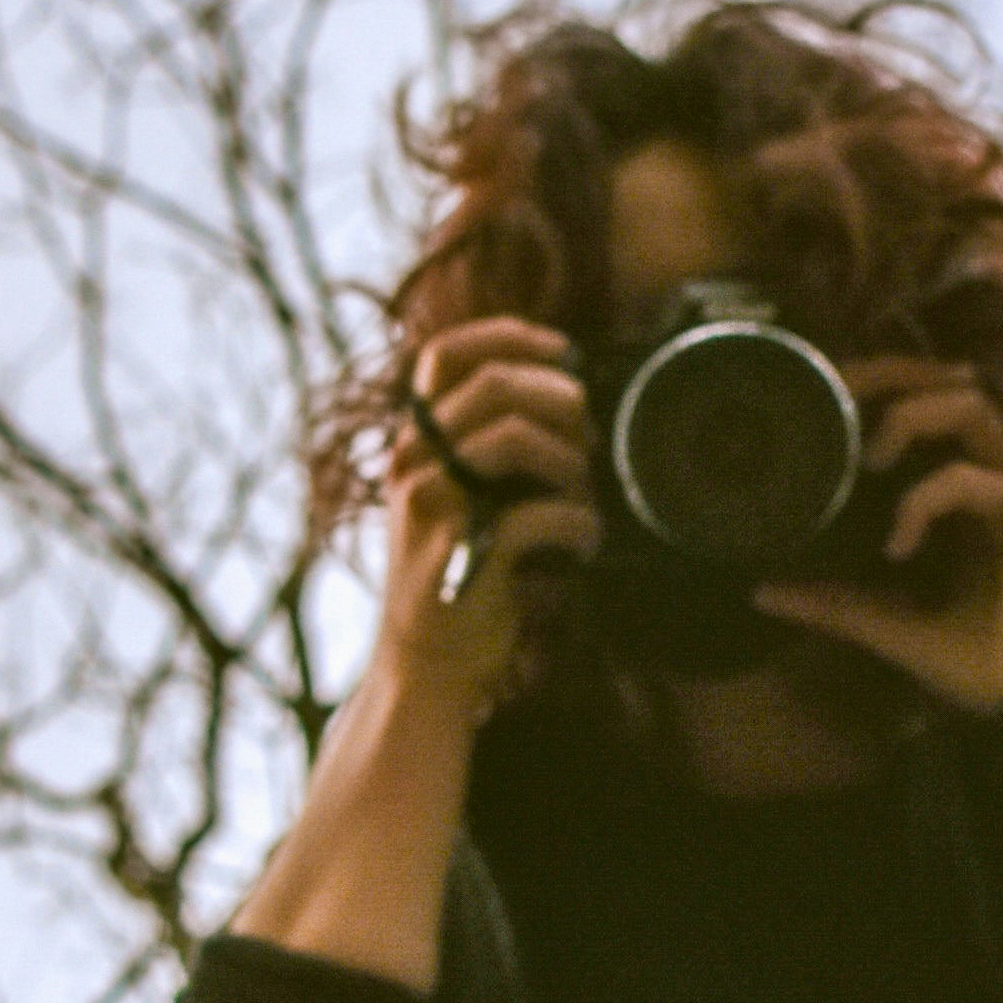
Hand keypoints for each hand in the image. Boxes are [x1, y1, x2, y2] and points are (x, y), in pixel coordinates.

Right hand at [370, 316, 597, 726]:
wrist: (430, 668)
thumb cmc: (464, 576)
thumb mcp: (468, 497)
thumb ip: (494, 447)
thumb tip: (573, 400)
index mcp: (417, 442)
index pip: (444, 354)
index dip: (508, 335)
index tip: (565, 351)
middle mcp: (412, 461)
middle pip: (492, 383)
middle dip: (559, 396)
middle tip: (590, 432)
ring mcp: (429, 505)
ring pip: (513, 436)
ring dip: (571, 459)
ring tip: (586, 492)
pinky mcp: (457, 553)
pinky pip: (537, 513)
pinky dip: (580, 523)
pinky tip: (586, 541)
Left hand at [759, 362, 1002, 715]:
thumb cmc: (980, 662)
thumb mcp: (888, 623)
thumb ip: (832, 602)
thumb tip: (760, 592)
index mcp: (966, 490)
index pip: (927, 407)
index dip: (879, 389)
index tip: (823, 398)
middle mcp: (996, 475)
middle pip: (951, 382)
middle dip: (891, 376)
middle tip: (837, 397)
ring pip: (970, 404)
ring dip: (911, 417)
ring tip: (869, 458)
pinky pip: (970, 475)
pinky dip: (924, 499)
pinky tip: (898, 544)